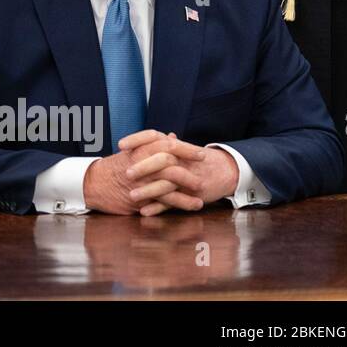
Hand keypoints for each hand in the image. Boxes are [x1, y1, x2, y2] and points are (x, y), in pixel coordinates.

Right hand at [82, 130, 206, 214]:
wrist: (93, 184)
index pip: (165, 143)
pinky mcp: (141, 196)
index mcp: (138, 150)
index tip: (199, 152)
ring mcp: (140, 180)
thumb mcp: (132, 152)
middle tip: (204, 166)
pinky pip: (165, 199)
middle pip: (169, 158)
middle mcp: (140, 163)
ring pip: (169, 179)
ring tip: (202, 189)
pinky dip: (182, 202)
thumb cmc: (115, 168)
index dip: (185, 148)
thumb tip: (172, 137)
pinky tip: (194, 204)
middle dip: (189, 163)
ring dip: (189, 184)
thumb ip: (153, 145)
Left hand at [123, 135, 239, 214]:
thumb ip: (158, 144)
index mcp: (175, 145)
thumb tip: (135, 143)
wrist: (226, 170)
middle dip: (143, 167)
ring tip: (131, 195)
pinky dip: (158, 207)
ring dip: (148, 190)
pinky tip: (144, 211)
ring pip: (167, 184)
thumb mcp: (179, 148)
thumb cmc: (197, 159)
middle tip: (126, 173)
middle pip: (162, 159)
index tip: (120, 145)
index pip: (154, 136)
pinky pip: (174, 203)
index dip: (136, 139)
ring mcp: (187, 178)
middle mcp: (182, 160)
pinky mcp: (192, 195)